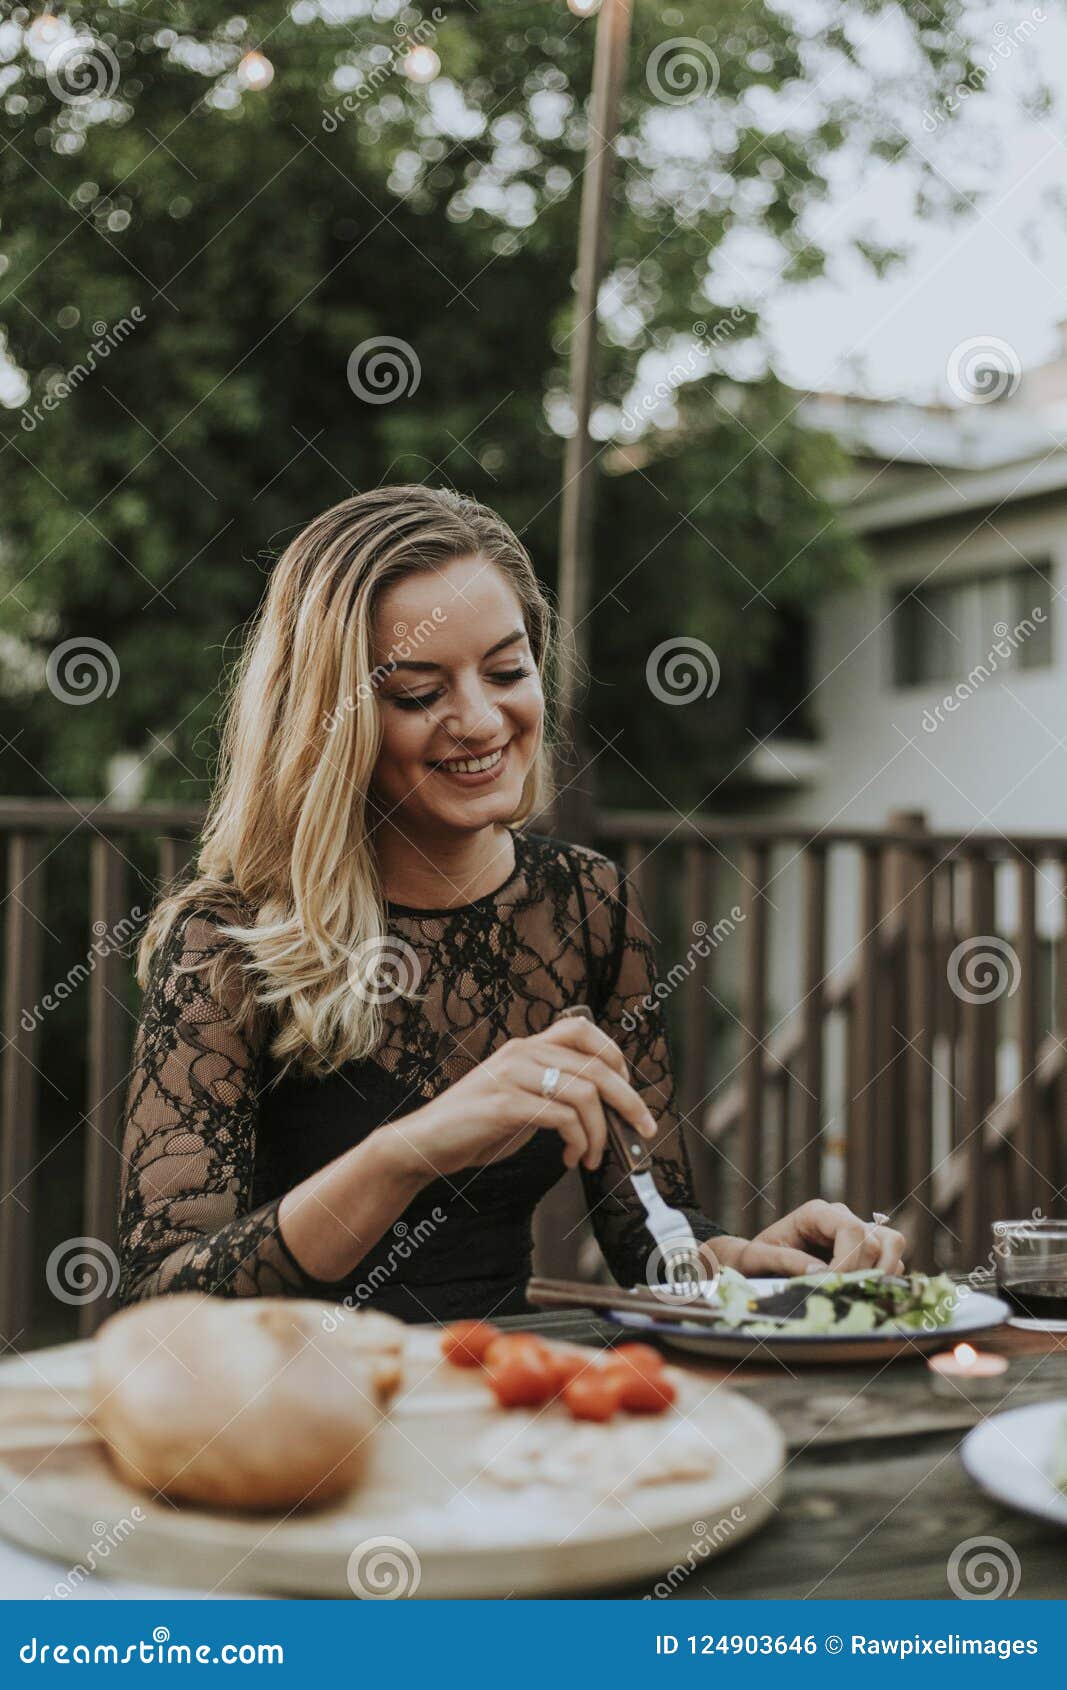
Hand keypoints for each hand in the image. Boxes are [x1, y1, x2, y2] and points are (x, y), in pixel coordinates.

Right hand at [384, 1017, 657, 1181]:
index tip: (628, 1092)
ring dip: (601, 1134)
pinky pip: (563, 1117)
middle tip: (645, 1130)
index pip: (582, 1029)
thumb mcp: (521, 1098)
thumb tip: (605, 1107)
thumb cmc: (477, 1125)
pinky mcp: (505, 1104)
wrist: (426, 1143)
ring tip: (591, 1157)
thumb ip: (553, 1091)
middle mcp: (521, 1052)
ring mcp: (512, 1076)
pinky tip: (572, 1158)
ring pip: (585, 1094)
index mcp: (526, 1047)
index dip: (614, 1056)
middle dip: (630, 1101)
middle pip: (596, 1065)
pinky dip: (579, 1142)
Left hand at [708, 1200, 906, 1278]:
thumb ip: (787, 1262)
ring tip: (858, 1292)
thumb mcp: (759, 1258)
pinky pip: (892, 1260)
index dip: (848, 1260)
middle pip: (874, 1241)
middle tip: (840, 1293)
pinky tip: (862, 1293)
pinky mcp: (865, 1250)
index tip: (832, 1285)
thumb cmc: (755, 1257)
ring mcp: (856, 1232)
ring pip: (892, 1244)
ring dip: (882, 1273)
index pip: (850, 1229)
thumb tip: (822, 1274)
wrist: (757, 1262)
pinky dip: (885, 1278)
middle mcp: (841, 1217)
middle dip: (862, 1273)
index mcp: (817, 1213)